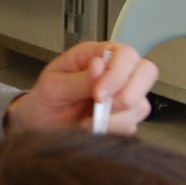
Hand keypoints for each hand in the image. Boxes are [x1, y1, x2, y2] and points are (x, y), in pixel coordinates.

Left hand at [5, 41, 156, 133]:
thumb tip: (99, 67)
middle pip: (146, 73)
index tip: (98, 94)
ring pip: (141, 104)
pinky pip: (132, 125)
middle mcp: (115, 72)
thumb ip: (78, 78)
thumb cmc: (45, 99)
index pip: (126, 54)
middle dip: (128, 94)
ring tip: (88, 122)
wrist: (39, 125)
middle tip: (102, 107)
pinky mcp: (122, 118)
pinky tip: (94, 128)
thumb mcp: (53, 85)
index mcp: (98, 55)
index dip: (118, 74)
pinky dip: (114, 130)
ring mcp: (121, 96)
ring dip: (117, 118)